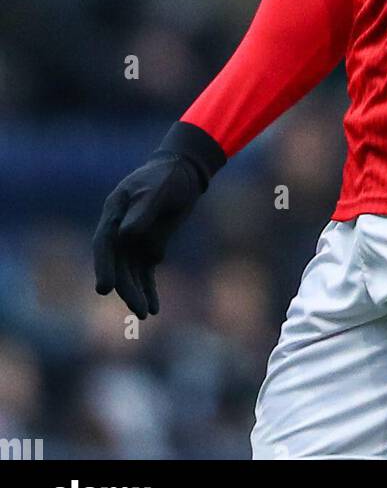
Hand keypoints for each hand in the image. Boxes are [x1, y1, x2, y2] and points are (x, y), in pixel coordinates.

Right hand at [93, 122, 224, 319]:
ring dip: (137, 293)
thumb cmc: (168, 177)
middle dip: (126, 288)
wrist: (183, 173)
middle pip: (117, 264)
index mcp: (114, 212)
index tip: (105, 289)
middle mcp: (118, 230)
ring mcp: (132, 241)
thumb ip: (143, 211)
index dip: (103, 266)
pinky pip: (145, 273)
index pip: (104, 243)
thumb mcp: (159, 190)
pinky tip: (155, 308)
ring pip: (130, 272)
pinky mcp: (147, 248)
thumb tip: (125, 236)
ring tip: (147, 314)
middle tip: (139, 309)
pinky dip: (149, 289)